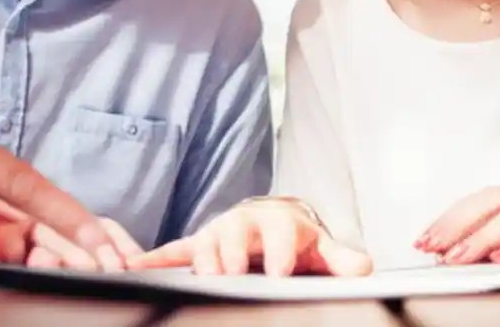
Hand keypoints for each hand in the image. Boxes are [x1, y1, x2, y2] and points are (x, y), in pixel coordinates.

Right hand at [127, 198, 371, 276]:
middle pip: (237, 232)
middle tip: (234, 273)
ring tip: (201, 275)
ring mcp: (219, 233)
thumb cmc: (296, 243)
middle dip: (235, 252)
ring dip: (202, 258)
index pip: (282, 231)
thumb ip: (340, 259)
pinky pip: (176, 251)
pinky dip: (157, 258)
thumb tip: (361, 267)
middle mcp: (246, 223)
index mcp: (280, 222)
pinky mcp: (199, 245)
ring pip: (206, 242)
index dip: (281, 250)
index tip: (280, 272)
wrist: (271, 225)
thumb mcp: (321, 250)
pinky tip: (138, 265)